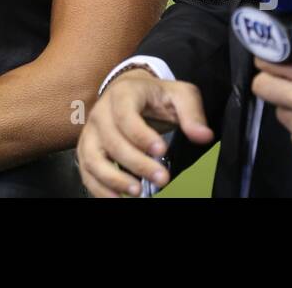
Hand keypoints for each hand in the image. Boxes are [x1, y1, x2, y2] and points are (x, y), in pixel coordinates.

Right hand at [77, 67, 213, 196]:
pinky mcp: (87, 150)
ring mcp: (91, 133)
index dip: (141, 135)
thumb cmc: (156, 96)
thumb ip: (192, 113)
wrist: (131, 93)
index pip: (125, 114)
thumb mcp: (179, 95)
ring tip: (138, 192)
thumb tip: (204, 136)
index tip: (162, 151)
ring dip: (113, 179)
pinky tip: (118, 199)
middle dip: (136, 163)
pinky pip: (87, 172)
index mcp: (122, 94)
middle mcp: (101, 113)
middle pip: (111, 140)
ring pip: (93, 158)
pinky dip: (99, 188)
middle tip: (163, 179)